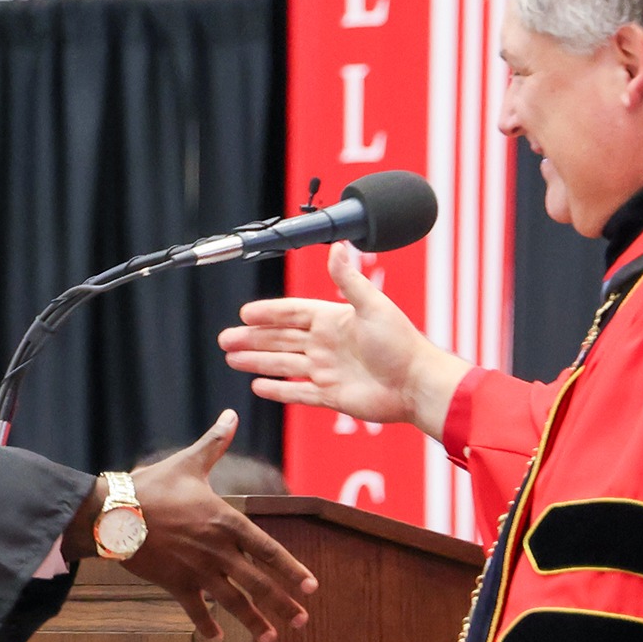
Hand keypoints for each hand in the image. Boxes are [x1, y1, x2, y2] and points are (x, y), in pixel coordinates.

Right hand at [69, 410, 316, 641]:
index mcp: (226, 521)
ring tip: (271, 637)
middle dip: (282, 603)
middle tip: (301, 620)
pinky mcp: (175, 583)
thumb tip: (232, 413)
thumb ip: (215, 442)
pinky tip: (218, 638)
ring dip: (254, 621)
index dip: (292, 569)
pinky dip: (207, 626)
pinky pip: (195, 610)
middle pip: (258, 583)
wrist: (112, 514)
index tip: (311, 587)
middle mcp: (217, 551)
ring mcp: (197, 571)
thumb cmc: (151, 486)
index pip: (268, 550)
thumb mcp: (188, 463)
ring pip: (233, 602)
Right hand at [218, 242, 471, 438]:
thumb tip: (337, 245)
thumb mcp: (372, 305)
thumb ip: (348, 279)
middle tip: (226, 339)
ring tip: (232, 358)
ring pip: (282, 365)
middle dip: (252, 338)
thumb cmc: (401, 344)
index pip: (292, 313)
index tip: (244, 312)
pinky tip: (258, 386)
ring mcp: (327, 371)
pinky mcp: (330, 396)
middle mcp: (327, 345)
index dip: (268, 312)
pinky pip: (297, 393)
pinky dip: (277, 390)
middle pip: (280, 339)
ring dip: (257, 361)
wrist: (417, 384)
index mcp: (334, 320)